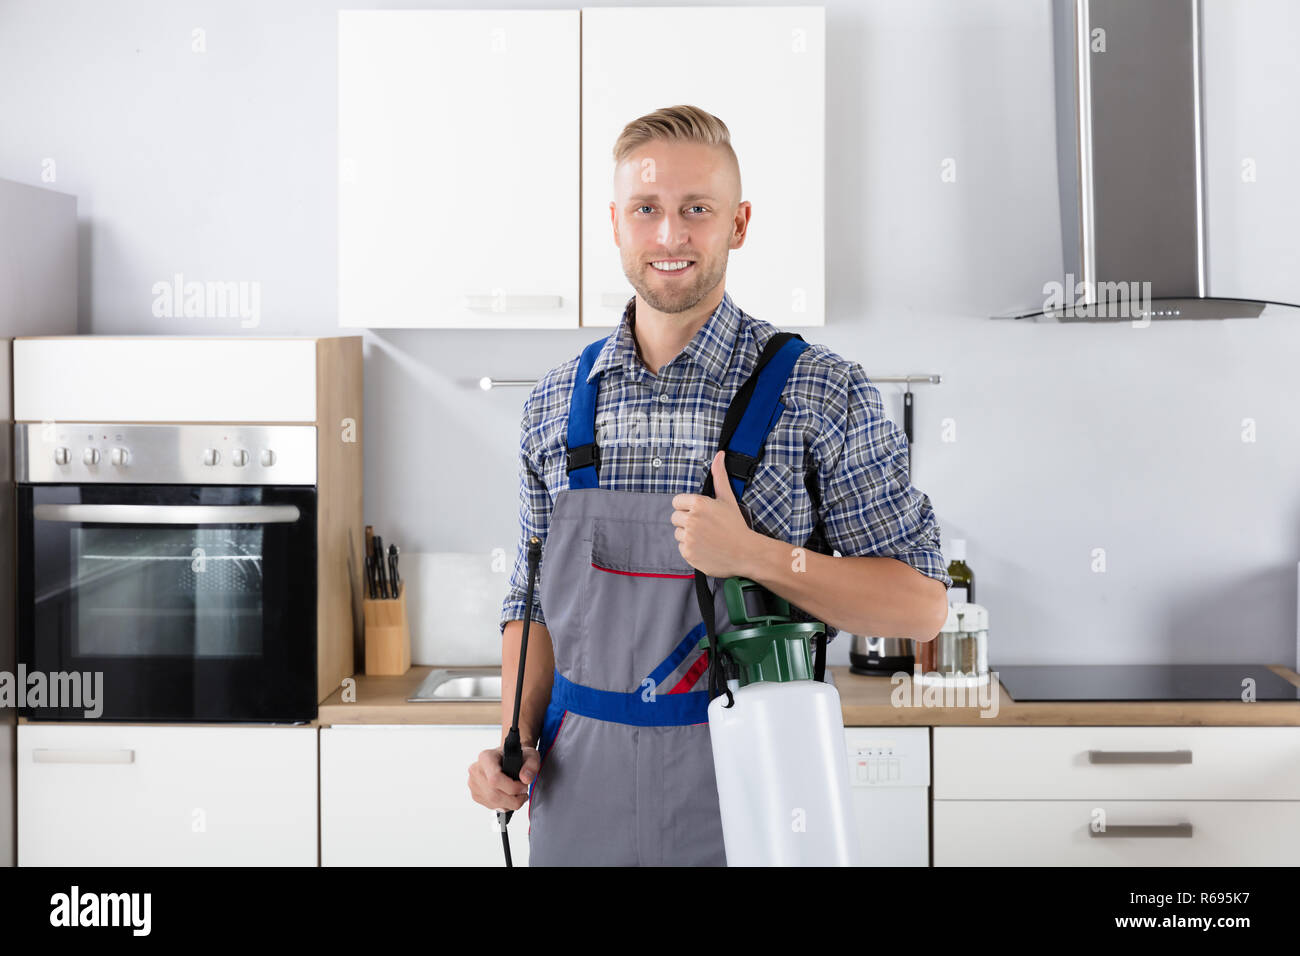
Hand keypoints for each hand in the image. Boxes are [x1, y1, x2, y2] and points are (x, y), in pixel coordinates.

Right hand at [468, 744, 539, 811]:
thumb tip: (525, 779)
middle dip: (513, 799)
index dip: (512, 787)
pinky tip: (509, 798)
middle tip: (524, 793)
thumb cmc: (517, 756)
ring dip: (510, 804)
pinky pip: (490, 805)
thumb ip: (531, 766)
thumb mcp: (530, 756)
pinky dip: (503, 805)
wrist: (509, 758)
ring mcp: (474, 783)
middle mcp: (476, 770)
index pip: (494, 778)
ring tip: (519, 796)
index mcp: (486, 757)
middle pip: (493, 794)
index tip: (523, 787)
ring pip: (492, 802)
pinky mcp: (476, 794)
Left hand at [670, 450, 759, 578]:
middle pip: (675, 518)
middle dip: (687, 521)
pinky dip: (691, 549)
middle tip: (704, 525)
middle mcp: (691, 520)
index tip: (698, 512)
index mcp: (698, 503)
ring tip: (706, 537)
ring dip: (688, 535)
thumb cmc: (736, 525)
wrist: (745, 552)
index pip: (676, 502)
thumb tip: (719, 455)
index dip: (686, 507)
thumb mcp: (727, 498)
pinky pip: (681, 548)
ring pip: (678, 533)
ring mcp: (689, 537)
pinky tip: (705, 547)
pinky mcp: (688, 553)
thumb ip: (719, 476)